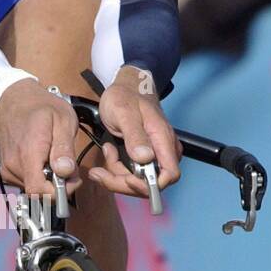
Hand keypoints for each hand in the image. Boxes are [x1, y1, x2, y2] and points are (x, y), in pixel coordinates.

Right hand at [0, 78, 81, 200]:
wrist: (12, 99)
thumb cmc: (40, 106)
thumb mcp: (62, 120)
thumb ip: (64, 148)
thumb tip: (65, 171)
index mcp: (29, 153)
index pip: (39, 191)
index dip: (59, 192)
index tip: (71, 179)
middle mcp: (14, 165)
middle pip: (39, 192)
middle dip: (58, 184)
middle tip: (67, 164)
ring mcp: (8, 169)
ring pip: (33, 188)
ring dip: (48, 180)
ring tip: (54, 158)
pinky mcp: (6, 170)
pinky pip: (26, 182)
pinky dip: (38, 175)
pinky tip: (43, 159)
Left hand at [89, 66, 181, 198]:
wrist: (128, 85)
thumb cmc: (126, 95)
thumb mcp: (124, 112)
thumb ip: (135, 135)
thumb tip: (144, 158)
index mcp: (163, 140)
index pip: (169, 175)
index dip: (148, 185)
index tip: (126, 178)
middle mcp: (163, 150)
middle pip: (150, 183)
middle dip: (123, 182)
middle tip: (101, 172)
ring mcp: (155, 154)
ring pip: (139, 181)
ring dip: (117, 174)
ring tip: (106, 153)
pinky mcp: (145, 156)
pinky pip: (133, 173)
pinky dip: (117, 169)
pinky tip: (109, 152)